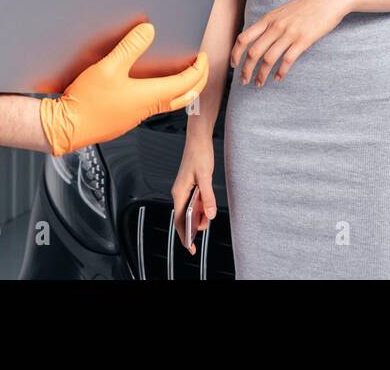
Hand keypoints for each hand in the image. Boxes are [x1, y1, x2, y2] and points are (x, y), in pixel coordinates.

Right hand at [40, 22, 208, 156]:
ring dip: (183, 88)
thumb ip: (130, 47)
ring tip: (182, 73)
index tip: (203, 55)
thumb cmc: (86, 102)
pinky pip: (155, 106)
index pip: (187, 82)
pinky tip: (152, 86)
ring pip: (172, 103)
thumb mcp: (108, 67)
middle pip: (186, 96)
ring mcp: (138, 116)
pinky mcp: (126, 119)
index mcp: (150, 96)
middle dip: (198, 80)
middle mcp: (148, 108)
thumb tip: (149, 30)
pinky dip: (165, 94)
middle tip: (201, 66)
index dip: (199, 68)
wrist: (66, 127)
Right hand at [171, 135, 216, 254]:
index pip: (179, 221)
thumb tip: (210, 215)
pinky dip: (201, 207)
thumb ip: (208, 198)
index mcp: (179, 193)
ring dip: (199, 216)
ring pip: (190, 210)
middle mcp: (179, 193)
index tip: (191, 248)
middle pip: (184, 217)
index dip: (184, 236)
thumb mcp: (205, 177)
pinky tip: (208, 207)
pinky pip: (194, 202)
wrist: (198, 139)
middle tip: (207, 225)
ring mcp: (184, 189)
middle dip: (194, 226)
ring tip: (208, 215)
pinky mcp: (190, 186)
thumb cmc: (198, 155)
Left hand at [230, 0, 351, 85]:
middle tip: (244, 80)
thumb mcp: (283, 11)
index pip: (244, 38)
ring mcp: (289, 33)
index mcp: (268, 19)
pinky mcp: (304, 40)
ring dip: (261, 75)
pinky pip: (287, 60)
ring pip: (268, 59)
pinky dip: (280, 72)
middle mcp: (276, 26)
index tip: (234, 65)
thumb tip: (258, 38)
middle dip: (246, 70)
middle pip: (253, 52)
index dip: (235, 53)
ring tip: (259, 83)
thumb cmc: (307, 5)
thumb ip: (270, 24)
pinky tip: (277, 78)